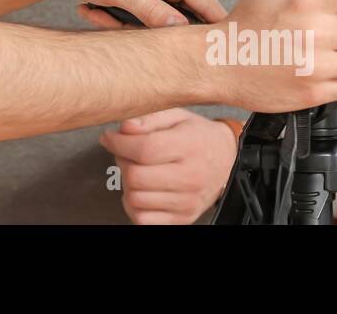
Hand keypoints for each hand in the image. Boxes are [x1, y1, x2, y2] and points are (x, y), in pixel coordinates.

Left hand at [56, 0, 225, 28]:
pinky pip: (150, 13)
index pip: (209, 5)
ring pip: (165, 19)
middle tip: (121, 28)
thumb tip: (181, 29)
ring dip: (134, 25)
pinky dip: (127, 19)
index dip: (214, 33)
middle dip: (159, 33)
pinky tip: (99, 11)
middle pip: (187, 17)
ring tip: (102, 14)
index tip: (203, 58)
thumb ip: (150, 9)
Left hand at [100, 108, 237, 224]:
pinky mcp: (183, 218)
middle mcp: (190, 177)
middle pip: (136, 176)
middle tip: (125, 152)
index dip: (118, 143)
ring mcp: (186, 202)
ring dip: (127, 183)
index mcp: (189, 147)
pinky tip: (141, 189)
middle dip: (121, 161)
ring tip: (137, 169)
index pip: (144, 149)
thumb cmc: (198, 136)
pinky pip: (143, 219)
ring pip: (135, 198)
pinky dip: (134, 205)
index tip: (109, 137)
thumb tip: (124, 128)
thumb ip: (149, 118)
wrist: (227, 161)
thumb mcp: (177, 116)